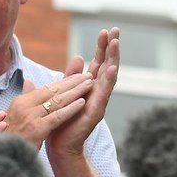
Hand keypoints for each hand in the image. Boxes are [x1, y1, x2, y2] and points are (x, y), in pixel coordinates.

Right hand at [6, 70, 92, 147]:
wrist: (3, 156)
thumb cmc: (12, 138)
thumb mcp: (15, 116)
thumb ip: (25, 98)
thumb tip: (29, 81)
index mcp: (20, 102)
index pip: (46, 88)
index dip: (64, 81)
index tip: (78, 76)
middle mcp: (24, 106)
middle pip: (53, 91)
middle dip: (72, 82)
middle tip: (88, 76)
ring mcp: (30, 117)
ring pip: (57, 101)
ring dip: (75, 92)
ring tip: (89, 85)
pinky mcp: (37, 129)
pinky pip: (57, 116)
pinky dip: (71, 109)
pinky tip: (82, 103)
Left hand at [46, 27, 119, 157]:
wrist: (60, 146)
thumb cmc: (61, 121)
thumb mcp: (63, 92)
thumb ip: (69, 77)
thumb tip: (78, 56)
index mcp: (88, 87)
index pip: (98, 63)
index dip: (101, 47)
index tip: (105, 30)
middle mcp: (97, 92)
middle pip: (107, 65)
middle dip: (111, 48)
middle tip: (115, 30)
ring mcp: (99, 101)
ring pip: (109, 76)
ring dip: (113, 59)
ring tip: (116, 43)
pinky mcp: (97, 111)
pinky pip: (104, 93)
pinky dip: (108, 80)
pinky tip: (112, 68)